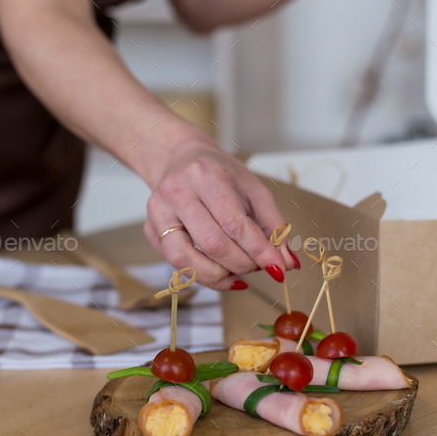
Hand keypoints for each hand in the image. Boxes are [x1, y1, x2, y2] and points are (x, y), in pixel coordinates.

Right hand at [143, 141, 297, 289]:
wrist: (179, 159)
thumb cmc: (219, 174)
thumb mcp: (252, 189)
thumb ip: (273, 225)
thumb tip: (286, 262)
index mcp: (207, 176)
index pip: (235, 223)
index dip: (259, 251)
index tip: (278, 268)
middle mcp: (178, 192)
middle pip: (213, 244)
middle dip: (242, 264)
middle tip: (258, 267)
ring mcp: (158, 212)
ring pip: (186, 260)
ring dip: (219, 276)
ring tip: (239, 274)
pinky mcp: (150, 230)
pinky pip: (176, 264)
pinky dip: (203, 276)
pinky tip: (221, 272)